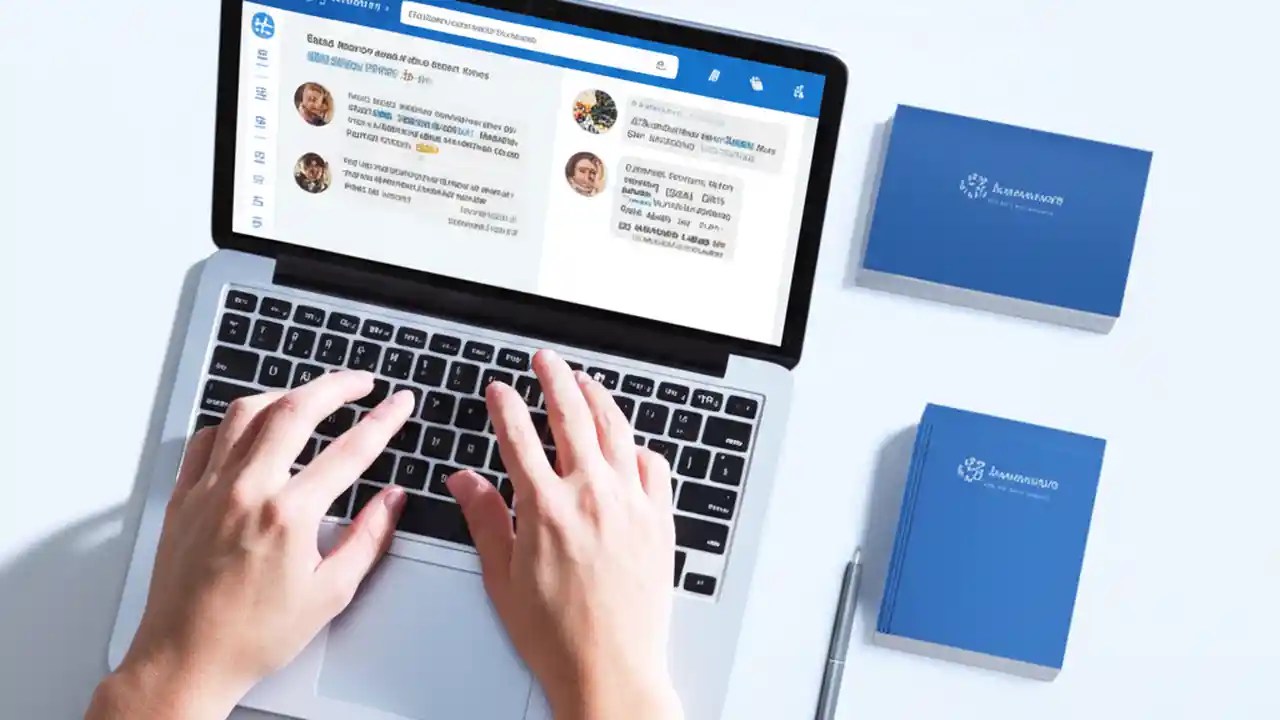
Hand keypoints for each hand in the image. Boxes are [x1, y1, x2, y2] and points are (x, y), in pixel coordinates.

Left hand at [88, 371, 412, 719]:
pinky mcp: (183, 497)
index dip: (384, 420)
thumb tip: (391, 501)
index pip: (350, 450)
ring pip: (246, 413)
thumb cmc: (253, 636)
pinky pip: (205, 439)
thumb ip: (368, 539)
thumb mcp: (330, 593)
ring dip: (284, 394)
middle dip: (336, 386)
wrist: (187, 659)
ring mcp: (209, 489)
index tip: (399, 404)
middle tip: (360, 381)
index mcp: (288, 516)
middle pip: (295, 409)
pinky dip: (232, 423)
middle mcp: (246, 491)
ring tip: (308, 395)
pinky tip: (249, 428)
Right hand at [447, 350, 681, 719]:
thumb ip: (485, 519)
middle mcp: (591, 496)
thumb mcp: (502, 577)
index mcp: (545, 508)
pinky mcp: (658, 519)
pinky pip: (653, 465)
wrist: (611, 668)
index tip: (498, 389)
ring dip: (597, 397)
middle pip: (571, 414)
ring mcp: (630, 503)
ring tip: (584, 381)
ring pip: (616, 430)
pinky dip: (637, 446)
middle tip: (545, 360)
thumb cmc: (556, 634)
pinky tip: (627, 443)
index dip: (504, 405)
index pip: (518, 436)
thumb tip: (463, 480)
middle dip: (554, 378)